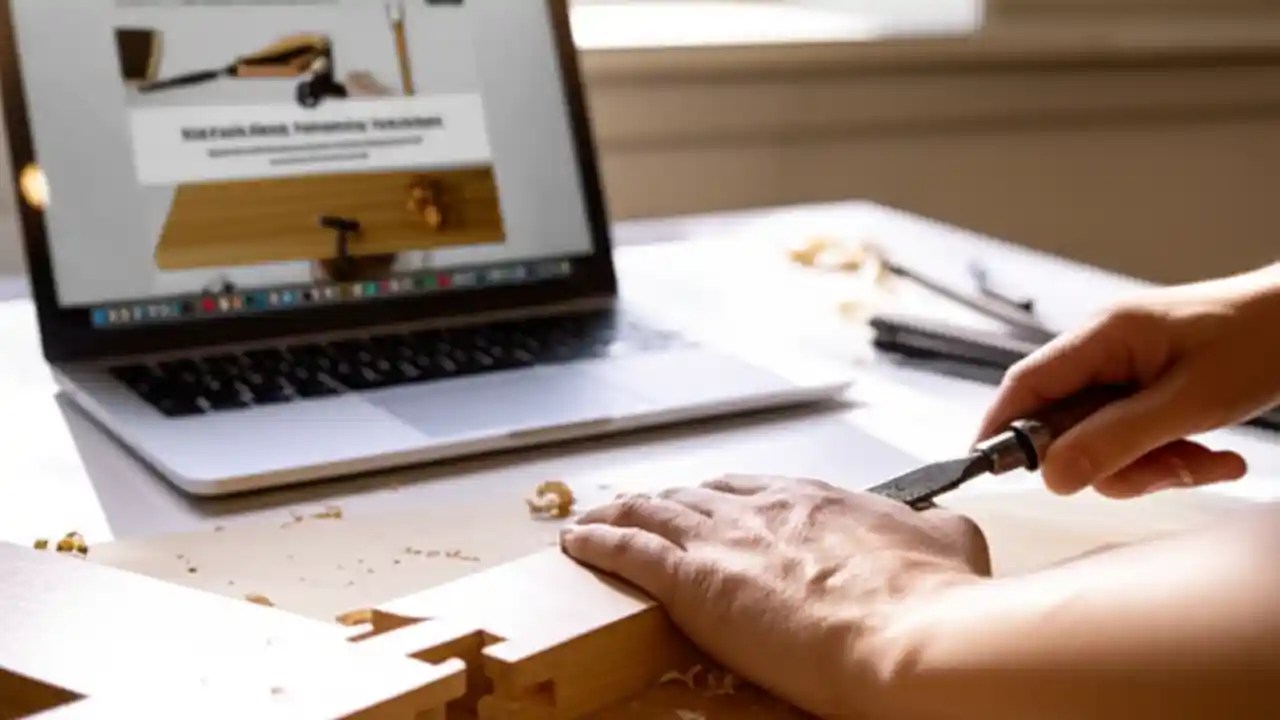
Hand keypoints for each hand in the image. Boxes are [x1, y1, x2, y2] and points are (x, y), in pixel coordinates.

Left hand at [561, 476, 990, 717]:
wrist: (903, 636)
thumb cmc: (929, 601)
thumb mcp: (949, 544)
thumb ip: (933, 529)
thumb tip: (943, 528)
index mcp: (819, 501)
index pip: (756, 487)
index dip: (726, 494)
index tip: (712, 500)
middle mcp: (763, 509)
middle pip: (698, 495)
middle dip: (670, 501)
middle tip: (647, 508)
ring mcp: (723, 539)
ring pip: (654, 512)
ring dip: (622, 511)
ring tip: (599, 515)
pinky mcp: (691, 580)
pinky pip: (626, 550)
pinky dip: (598, 541)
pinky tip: (578, 539)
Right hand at [977, 263, 1279, 497]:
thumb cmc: (1261, 343)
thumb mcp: (1190, 403)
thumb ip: (1116, 440)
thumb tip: (1051, 478)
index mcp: (1102, 336)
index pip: (1026, 384)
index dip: (1002, 429)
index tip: (987, 472)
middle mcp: (1104, 351)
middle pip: (1066, 426)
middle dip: (1113, 463)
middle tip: (1167, 472)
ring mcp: (1127, 371)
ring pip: (1103, 442)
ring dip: (1152, 467)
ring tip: (1208, 462)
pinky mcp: (1150, 389)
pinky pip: (1134, 439)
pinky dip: (1171, 459)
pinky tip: (1218, 457)